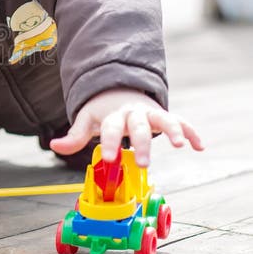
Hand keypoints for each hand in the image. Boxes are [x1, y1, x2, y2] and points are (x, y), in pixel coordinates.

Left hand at [50, 88, 203, 167]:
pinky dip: (191, 132)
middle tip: (144, 163)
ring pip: (164, 119)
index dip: (108, 143)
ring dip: (173, 131)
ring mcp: (151, 114)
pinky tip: (200, 147)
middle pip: (139, 127)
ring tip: (179, 145)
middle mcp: (134, 113)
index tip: (108, 158)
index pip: (110, 128)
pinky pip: (181, 122)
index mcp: (113, 115)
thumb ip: (74, 136)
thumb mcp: (87, 120)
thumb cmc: (103, 111)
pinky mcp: (165, 117)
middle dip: (142, 144)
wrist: (120, 90)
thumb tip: (53, 146)